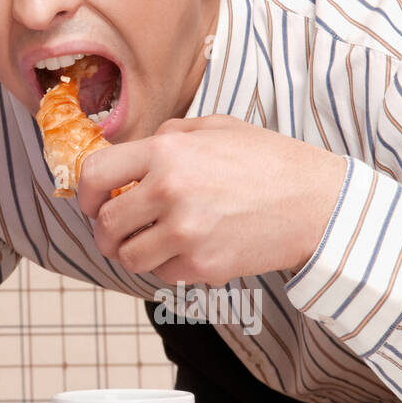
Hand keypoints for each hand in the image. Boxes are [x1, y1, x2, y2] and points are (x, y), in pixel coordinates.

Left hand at [76, 114, 348, 284]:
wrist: (317, 203)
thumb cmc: (268, 161)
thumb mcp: (214, 128)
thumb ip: (167, 136)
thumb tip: (127, 155)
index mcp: (166, 151)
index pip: (94, 174)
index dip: (84, 193)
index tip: (90, 202)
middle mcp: (169, 190)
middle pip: (105, 222)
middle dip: (105, 230)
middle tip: (117, 231)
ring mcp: (185, 231)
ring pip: (128, 256)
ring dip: (133, 252)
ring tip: (152, 242)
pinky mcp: (202, 265)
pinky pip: (162, 274)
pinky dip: (168, 267)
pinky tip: (190, 250)